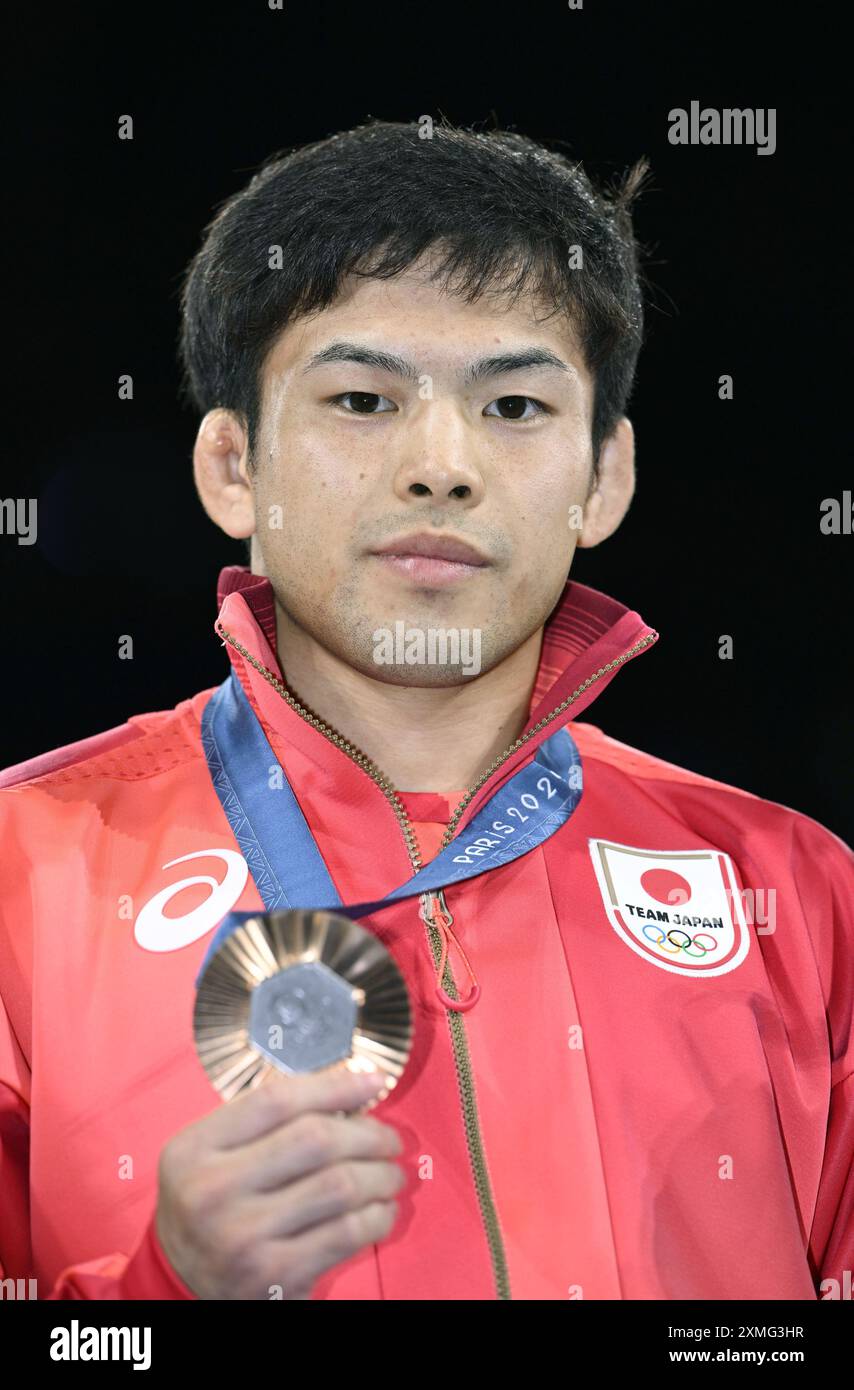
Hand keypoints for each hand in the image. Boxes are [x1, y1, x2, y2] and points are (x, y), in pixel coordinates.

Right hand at [155, 1068, 402, 1298]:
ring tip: (391, 1174)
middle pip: (314, 1139)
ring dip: (381, 1175)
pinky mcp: (274, 1276)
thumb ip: (262, 1121)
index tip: (374, 1081)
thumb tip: (347, 1089)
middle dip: (368, 1133)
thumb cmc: (208, 1207)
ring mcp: (243, 1237)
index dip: (335, 1085)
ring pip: (339, 1186)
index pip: (276, 1100)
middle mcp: (213, 1191)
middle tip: (388, 1139)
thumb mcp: (210, 1154)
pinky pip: (346, 1234)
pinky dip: (377, 1217)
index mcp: (194, 1149)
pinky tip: (381, 1210)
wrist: (180, 1285)